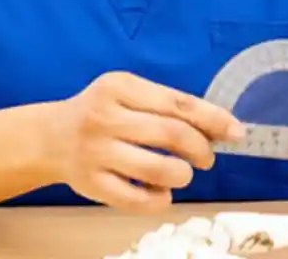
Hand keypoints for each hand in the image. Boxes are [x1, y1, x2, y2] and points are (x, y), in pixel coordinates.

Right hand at [49, 71, 244, 212]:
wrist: (51, 137)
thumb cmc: (102, 113)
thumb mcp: (128, 94)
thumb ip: (167, 106)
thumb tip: (221, 127)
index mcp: (118, 87)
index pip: (177, 103)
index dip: (212, 119)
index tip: (236, 132)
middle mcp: (105, 117)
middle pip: (171, 135)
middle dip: (201, 149)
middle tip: (206, 158)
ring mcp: (96, 152)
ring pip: (158, 169)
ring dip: (182, 175)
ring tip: (182, 173)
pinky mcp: (92, 184)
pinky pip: (138, 200)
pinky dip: (160, 199)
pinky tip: (161, 191)